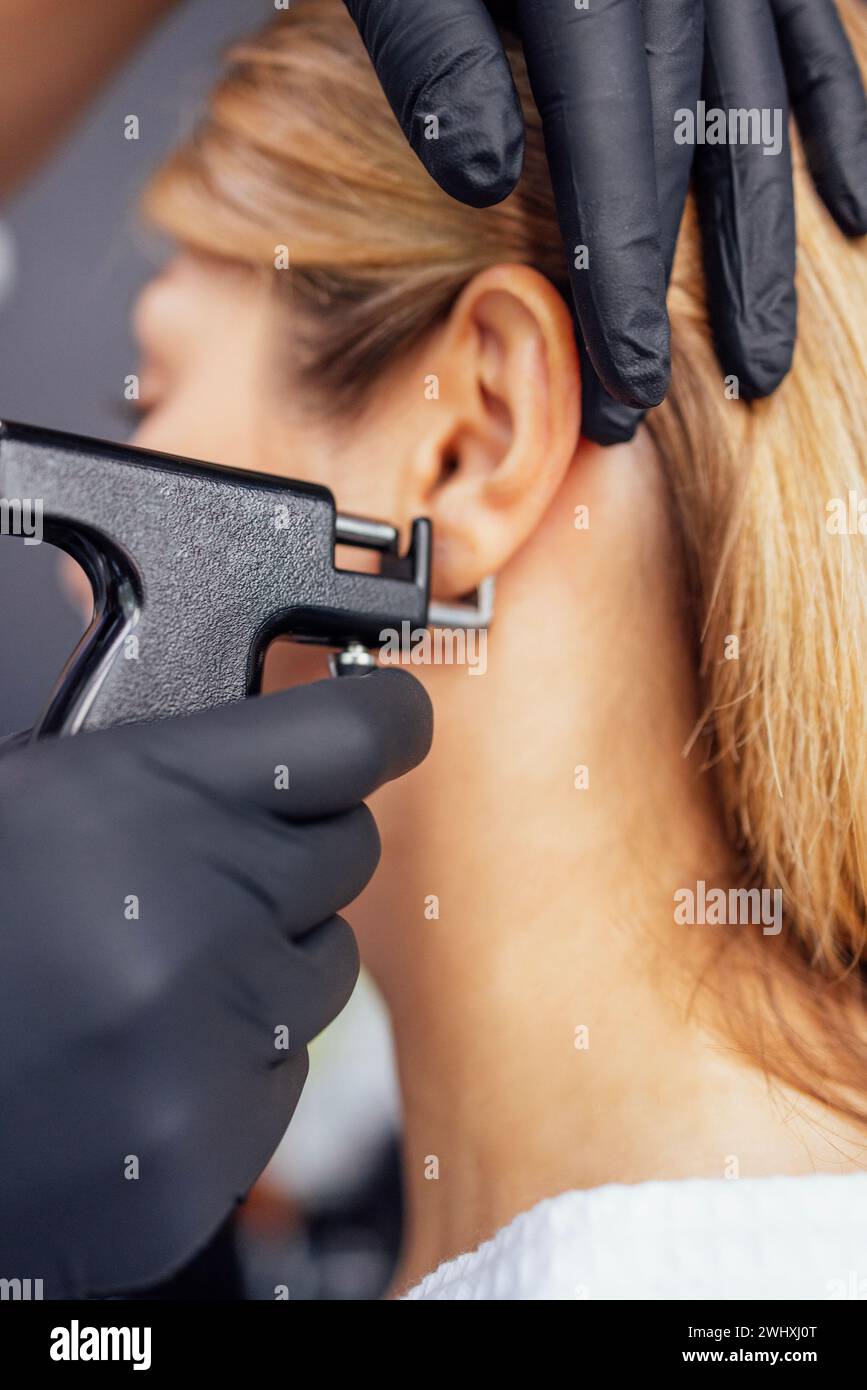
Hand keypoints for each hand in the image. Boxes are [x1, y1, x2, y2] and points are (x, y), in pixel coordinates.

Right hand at [0, 669, 430, 1297]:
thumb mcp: (46, 797)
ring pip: (327, 969)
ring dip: (264, 965)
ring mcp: (214, 1046)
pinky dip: (230, 1065)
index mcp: (149, 802)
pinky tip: (139, 1062)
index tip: (390, 723)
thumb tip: (290, 756)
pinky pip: (285, 1074)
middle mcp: (201, 919)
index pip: (353, 737)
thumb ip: (183, 770)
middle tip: (199, 881)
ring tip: (147, 981)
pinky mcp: (213, 1148)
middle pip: (350, 850)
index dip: (380, 721)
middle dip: (289, 857)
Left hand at [344, 0, 866, 442]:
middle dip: (698, 297)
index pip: (619, 166)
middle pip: (701, 159)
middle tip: (694, 400)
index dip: (625, 289)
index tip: (628, 391)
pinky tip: (861, 205)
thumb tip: (494, 181)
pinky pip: (812, 37)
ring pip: (768, 117)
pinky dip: (838, 120)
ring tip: (773, 348)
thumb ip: (440, 52)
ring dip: (772, 243)